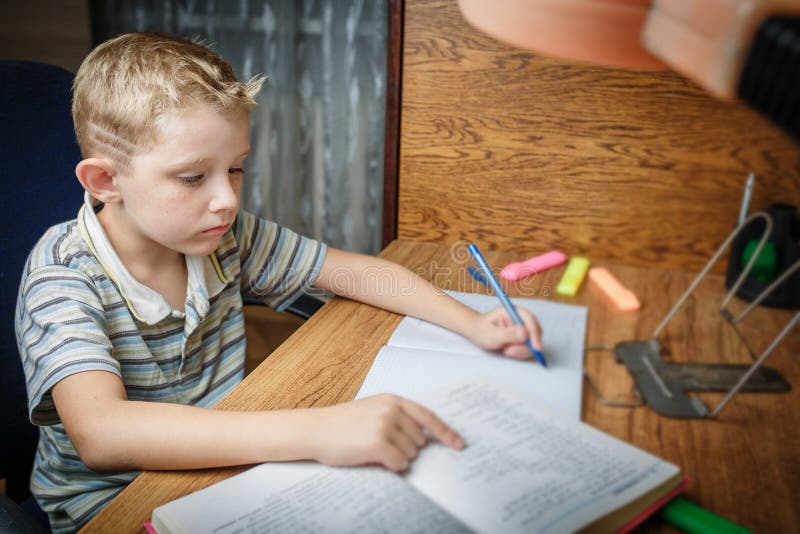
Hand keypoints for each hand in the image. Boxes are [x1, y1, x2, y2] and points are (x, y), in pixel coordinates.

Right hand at [308, 395, 463, 471]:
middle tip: (381, 445)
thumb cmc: (341, 424)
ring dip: (396, 458)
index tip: (458, 444)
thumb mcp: (372, 410)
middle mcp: (392, 410)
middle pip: (420, 441)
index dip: (445, 432)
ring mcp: (385, 425)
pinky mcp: (378, 443)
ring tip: (372, 449)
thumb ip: (396, 416)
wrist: (316, 429)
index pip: (428, 417)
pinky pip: (399, 463)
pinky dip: (391, 466)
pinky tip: (374, 458)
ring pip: (410, 454)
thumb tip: (421, 438)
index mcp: (393, 400)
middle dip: (406, 448)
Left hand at [467, 307, 543, 359]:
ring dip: (520, 350)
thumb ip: (508, 334)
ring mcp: (522, 328)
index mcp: (513, 311)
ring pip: (532, 342)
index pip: (530, 319)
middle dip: (526, 345)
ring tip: (504, 349)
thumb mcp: (491, 334)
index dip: (535, 333)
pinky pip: (528, 347)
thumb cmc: (480, 330)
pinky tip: (507, 350)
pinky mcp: (522, 338)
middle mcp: (520, 318)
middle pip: (535, 331)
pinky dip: (519, 352)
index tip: (536, 347)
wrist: (475, 332)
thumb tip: (526, 333)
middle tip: (509, 351)